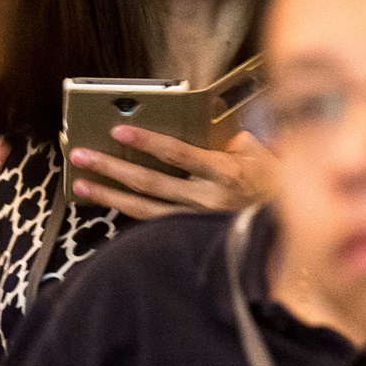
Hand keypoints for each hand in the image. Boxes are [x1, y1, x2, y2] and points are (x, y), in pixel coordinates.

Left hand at [68, 126, 278, 219]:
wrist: (285, 232)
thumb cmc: (272, 184)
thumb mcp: (259, 154)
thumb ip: (230, 140)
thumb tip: (204, 131)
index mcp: (224, 174)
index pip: (178, 155)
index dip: (147, 142)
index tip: (119, 130)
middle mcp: (205, 200)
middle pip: (149, 183)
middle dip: (112, 168)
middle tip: (80, 155)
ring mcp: (194, 222)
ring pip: (143, 209)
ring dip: (108, 195)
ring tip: (80, 183)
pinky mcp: (189, 235)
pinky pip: (152, 223)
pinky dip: (125, 213)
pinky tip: (105, 203)